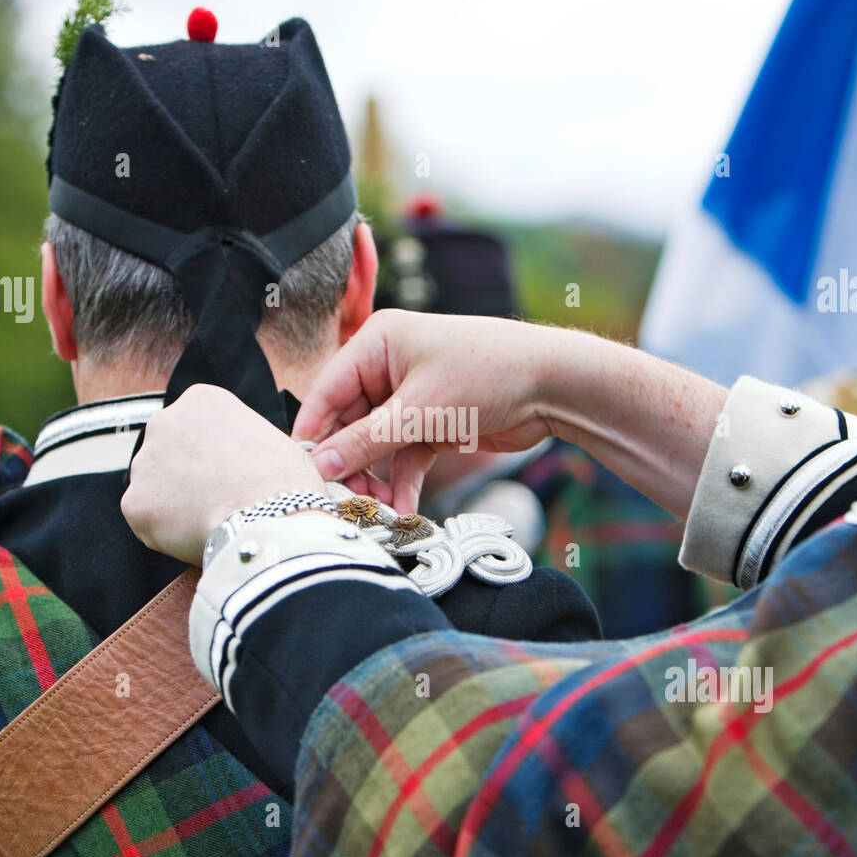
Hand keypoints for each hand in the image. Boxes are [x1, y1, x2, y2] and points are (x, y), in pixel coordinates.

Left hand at [123, 384, 324, 563]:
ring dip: (176, 505)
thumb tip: (248, 467)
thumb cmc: (283, 480)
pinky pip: (148, 521)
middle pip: (170, 454)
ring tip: (210, 522)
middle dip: (188, 477)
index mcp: (201, 401)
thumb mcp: (274, 442)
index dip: (216, 457)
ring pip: (156, 489)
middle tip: (217, 501)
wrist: (268, 516)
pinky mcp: (134, 503)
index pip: (198, 428)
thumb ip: (246, 446)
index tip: (230, 476)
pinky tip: (196, 536)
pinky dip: (167, 533)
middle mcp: (165, 422)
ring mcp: (145, 463)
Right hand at [293, 308, 727, 519]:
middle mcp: (388, 367)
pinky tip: (404, 508)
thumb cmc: (486, 376)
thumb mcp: (419, 411)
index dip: (313, 434)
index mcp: (377, 344)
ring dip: (376, 479)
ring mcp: (411, 397)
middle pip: (349, 424)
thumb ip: (365, 441)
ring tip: (379, 512)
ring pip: (376, 445)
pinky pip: (404, 455)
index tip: (303, 475)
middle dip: (349, 466)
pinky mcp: (433, 424)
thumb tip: (319, 466)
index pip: (327, 391)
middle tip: (348, 504)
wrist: (554, 385)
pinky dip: (403, 480)